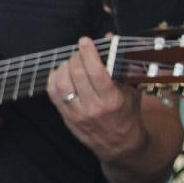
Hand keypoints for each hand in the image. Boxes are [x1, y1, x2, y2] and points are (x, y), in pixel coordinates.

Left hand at [48, 37, 146, 162]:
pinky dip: (54, 79)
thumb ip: (121, 64)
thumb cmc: (127, 113)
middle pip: (77, 75)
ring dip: (64, 67)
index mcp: (113, 100)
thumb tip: (109, 38)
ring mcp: (77, 113)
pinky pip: (53, 93)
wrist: (120, 144)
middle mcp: (94, 107)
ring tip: (71, 62)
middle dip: (76, 57)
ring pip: (62, 84)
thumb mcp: (131, 89)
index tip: (85, 41)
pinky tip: (61, 73)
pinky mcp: (66, 117)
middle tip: (79, 52)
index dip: (89, 54)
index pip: (97, 72)